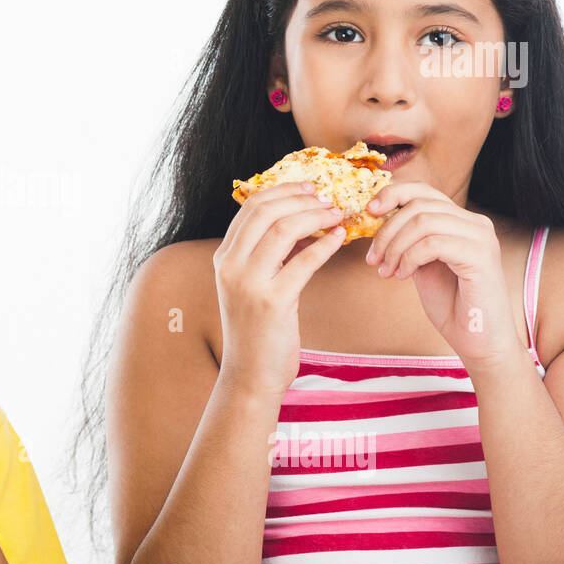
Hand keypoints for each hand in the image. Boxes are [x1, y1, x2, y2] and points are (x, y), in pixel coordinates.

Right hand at [214, 180, 347, 398]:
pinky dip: (325, 245)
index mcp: (223, 258)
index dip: (283, 190)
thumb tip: (300, 221)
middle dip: (300, 197)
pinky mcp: (272, 302)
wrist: (250, 375)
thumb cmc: (257, 331)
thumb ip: (267, 255)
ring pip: (283, 229)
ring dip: (315, 216)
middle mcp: (230, 266)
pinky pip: (304, 261)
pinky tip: (339, 238)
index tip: (309, 187)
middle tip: (327, 197)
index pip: (250, 207)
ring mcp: (248, 283)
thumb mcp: (253, 286)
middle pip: (265, 211)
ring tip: (337, 215)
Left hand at [364, 183, 522, 365]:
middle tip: (373, 259)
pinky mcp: (481, 257)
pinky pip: (432, 244)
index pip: (423, 191)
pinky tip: (403, 276)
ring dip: (395, 247)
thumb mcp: (422, 264)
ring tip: (386, 271)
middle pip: (419, 205)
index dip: (392, 194)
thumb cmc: (452, 305)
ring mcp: (481, 238)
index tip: (369, 211)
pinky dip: (409, 258)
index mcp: (462, 221)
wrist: (479, 340)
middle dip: (387, 231)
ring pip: (423, 222)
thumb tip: (379, 219)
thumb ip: (410, 240)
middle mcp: (475, 223)